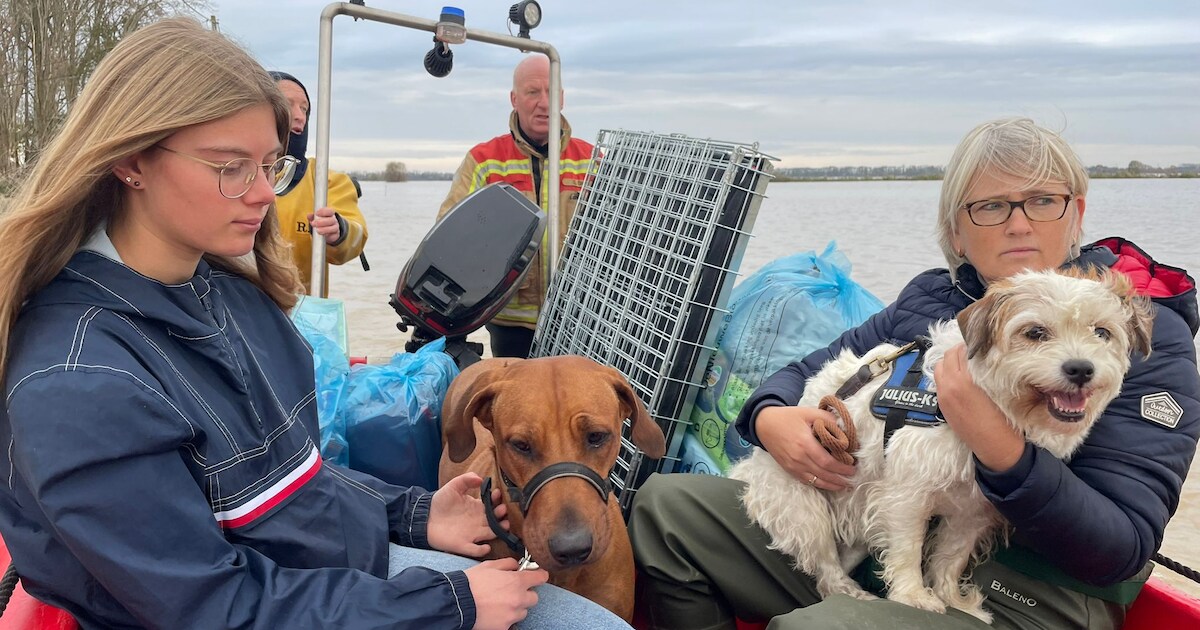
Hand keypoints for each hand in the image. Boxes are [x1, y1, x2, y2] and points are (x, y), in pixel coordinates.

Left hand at [307, 207, 340, 244]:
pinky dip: (327, 235)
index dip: (323, 212)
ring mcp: (335, 228)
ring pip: (333, 228)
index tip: (316, 213)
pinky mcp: (335, 235)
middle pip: (331, 220)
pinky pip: (333, 235)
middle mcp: (334, 220)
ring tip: (317, 230)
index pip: (329, 211)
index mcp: (330, 214)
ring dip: (325, 229)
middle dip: (322, 222)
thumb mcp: (316, 218)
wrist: (328, 232)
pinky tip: (322, 235)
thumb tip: (309, 215)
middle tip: (314, 223)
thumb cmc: (321, 222)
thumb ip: (312, 217)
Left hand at [427, 472, 508, 556]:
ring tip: (504, 525)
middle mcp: (478, 521)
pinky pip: (477, 550)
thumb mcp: (453, 486)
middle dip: (502, 515)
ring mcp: (472, 534)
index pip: (493, 505)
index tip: (497, 493)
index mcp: (477, 507)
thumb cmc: (440, 502)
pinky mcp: (464, 545)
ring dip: (500, 531)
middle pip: (496, 520)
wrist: (425, 517)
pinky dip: (483, 550)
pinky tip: (485, 546)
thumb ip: (466, 479)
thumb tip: (481, 479)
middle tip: (502, 509)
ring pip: (492, 534)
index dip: (497, 499)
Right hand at [465, 558, 547, 629]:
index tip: (538, 576)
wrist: (456, 602)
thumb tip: (516, 566)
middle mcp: (518, 599)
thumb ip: (507, 564)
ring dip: (516, 607)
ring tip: (500, 604)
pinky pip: (511, 622)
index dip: (539, 575)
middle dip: (525, 594)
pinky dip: (505, 618)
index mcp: (517, 582)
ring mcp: (512, 615)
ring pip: (523, 611)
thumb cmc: (471, 583)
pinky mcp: (504, 627)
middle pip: (534, 598)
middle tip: (512, 592)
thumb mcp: (489, 566)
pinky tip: (494, 613)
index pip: (540, 578)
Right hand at [756, 405, 856, 489]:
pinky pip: (806, 481)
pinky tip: (828, 484)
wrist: (764, 424)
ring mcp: (793, 466)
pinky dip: (819, 484)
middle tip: (853, 477)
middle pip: (824, 474)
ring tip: (845, 485)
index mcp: (805, 444)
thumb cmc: (788, 417)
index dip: (842, 468)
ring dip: (832, 485)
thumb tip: (845, 429)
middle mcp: (799, 458)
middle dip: (840, 478)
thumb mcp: (809, 413)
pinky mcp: (789, 469)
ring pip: (816, 481)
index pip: (827, 462)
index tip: (853, 467)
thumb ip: (828, 419)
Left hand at [933, 344, 1023, 471]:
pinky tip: (960, 379)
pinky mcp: (942, 405)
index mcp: (965, 381)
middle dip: (959, 352)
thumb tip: (980, 355)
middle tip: (973, 354)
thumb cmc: (1004, 419)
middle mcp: (949, 386)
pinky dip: (946, 375)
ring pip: (939, 368)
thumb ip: (985, 370)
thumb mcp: (999, 389)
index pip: (961, 351)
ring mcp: (943, 396)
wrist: (996, 447)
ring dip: (950, 363)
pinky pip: (938, 381)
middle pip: (947, 356)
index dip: (972, 346)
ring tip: (965, 365)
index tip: (980, 346)